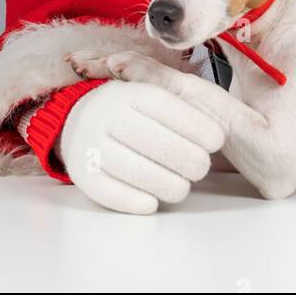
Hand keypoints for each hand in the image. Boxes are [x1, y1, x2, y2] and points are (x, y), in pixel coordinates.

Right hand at [58, 78, 224, 214]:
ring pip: (134, 171)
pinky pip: (110, 193)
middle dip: (186, 158)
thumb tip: (217, 125)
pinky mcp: (82, 175)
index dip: (196, 126)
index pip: (167, 109)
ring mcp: (91, 145)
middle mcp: (107, 115)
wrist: (78, 119)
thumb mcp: (150, 91)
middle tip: (202, 168)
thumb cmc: (129, 110)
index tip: (217, 141)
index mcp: (129, 93)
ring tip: (182, 188)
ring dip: (166, 184)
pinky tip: (153, 202)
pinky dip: (135, 201)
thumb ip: (181, 101)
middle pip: (153, 142)